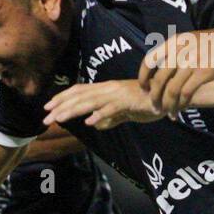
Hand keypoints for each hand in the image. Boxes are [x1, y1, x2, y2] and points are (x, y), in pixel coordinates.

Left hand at [43, 80, 162, 129]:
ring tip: (58, 118)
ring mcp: (118, 94)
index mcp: (106, 89)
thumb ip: (111, 117)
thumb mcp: (125, 112)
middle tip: (45, 118)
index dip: (62, 97)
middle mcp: (109, 88)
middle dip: (61, 106)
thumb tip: (97, 124)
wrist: (167, 96)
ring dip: (73, 110)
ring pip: (91, 101)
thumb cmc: (147, 102)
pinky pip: (112, 109)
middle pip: (80, 96)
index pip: (79, 90)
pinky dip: (101, 114)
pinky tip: (89, 122)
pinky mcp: (129, 102)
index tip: (47, 107)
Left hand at [139, 28, 213, 116]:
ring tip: (168, 113)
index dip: (143, 76)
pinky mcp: (203, 72)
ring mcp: (191, 62)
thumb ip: (178, 52)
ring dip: (168, 105)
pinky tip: (180, 111)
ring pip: (171, 89)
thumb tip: (166, 70)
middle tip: (155, 107)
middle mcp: (180, 51)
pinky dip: (181, 105)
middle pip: (159, 79)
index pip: (149, 60)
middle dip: (154, 97)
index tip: (145, 88)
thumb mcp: (192, 40)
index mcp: (175, 42)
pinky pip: (186, 93)